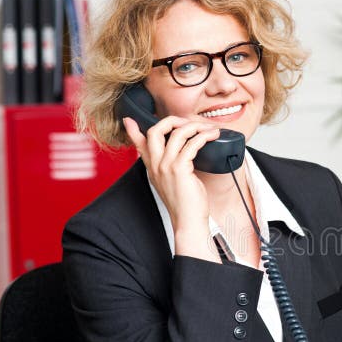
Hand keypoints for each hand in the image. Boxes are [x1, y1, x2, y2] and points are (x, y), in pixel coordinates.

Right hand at [123, 116, 220, 259]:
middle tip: (189, 122)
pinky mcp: (179, 169)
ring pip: (177, 134)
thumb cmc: (185, 203)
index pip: (139, 144)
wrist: (187, 221)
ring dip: (195, 127)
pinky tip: (212, 136)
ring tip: (208, 129)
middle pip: (156, 130)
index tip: (129, 120)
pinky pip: (191, 144)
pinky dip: (203, 137)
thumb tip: (183, 155)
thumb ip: (172, 167)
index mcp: (152, 168)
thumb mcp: (173, 183)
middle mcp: (156, 165)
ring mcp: (166, 166)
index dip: (133, 130)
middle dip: (173, 120)